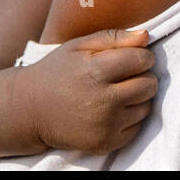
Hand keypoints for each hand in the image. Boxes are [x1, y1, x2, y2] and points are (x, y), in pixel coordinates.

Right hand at [20, 28, 157, 155]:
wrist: (30, 110)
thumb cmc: (58, 71)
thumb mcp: (79, 46)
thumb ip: (114, 37)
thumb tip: (146, 36)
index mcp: (95, 71)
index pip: (142, 60)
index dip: (142, 56)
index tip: (131, 57)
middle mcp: (102, 101)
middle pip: (149, 84)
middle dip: (143, 76)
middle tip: (124, 75)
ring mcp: (104, 125)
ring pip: (146, 106)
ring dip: (138, 97)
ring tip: (116, 92)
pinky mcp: (105, 143)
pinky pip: (137, 127)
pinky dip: (130, 117)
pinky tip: (112, 110)